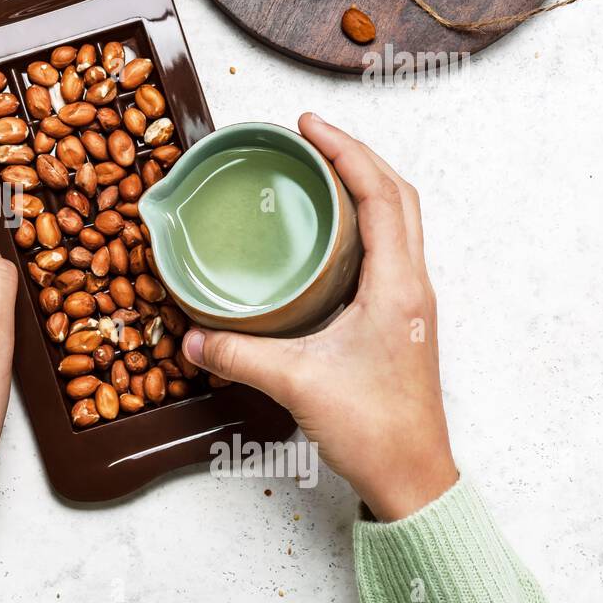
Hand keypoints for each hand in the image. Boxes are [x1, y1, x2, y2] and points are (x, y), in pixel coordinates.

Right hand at [183, 114, 457, 520]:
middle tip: (310, 135)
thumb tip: (190, 336)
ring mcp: (410, 300)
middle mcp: (412, 284)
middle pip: (398, 194)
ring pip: (399, 219)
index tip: (308, 126)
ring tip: (318, 168)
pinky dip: (363, 219)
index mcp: (398, 285)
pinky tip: (326, 230)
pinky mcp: (400, 317)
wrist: (412, 476)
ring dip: (364, 183)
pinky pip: (388, 247)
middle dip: (356, 155)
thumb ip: (237, 354)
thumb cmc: (373, 429)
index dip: (347, 151)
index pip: (383, 195)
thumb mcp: (295, 383)